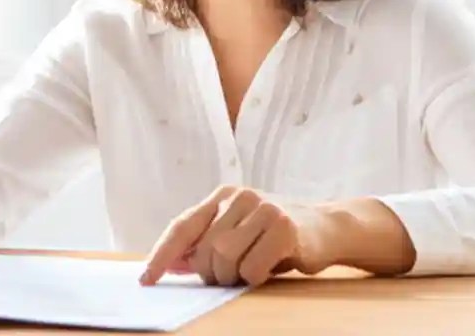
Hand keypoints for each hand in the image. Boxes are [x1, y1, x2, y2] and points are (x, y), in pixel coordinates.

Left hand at [140, 186, 332, 287]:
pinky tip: (269, 268)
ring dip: (233, 277)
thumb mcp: (238, 233)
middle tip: (227, 279)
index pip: (183, 226)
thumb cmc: (275, 235)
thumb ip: (205, 244)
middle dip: (211, 273)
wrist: (328, 227)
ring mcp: (264, 209)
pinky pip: (252, 267)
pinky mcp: (285, 227)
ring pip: (225, 257)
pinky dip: (255, 279)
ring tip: (248, 273)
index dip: (162, 254)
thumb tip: (169, 266)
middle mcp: (240, 196)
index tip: (146, 279)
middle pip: (205, 248)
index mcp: (223, 195)